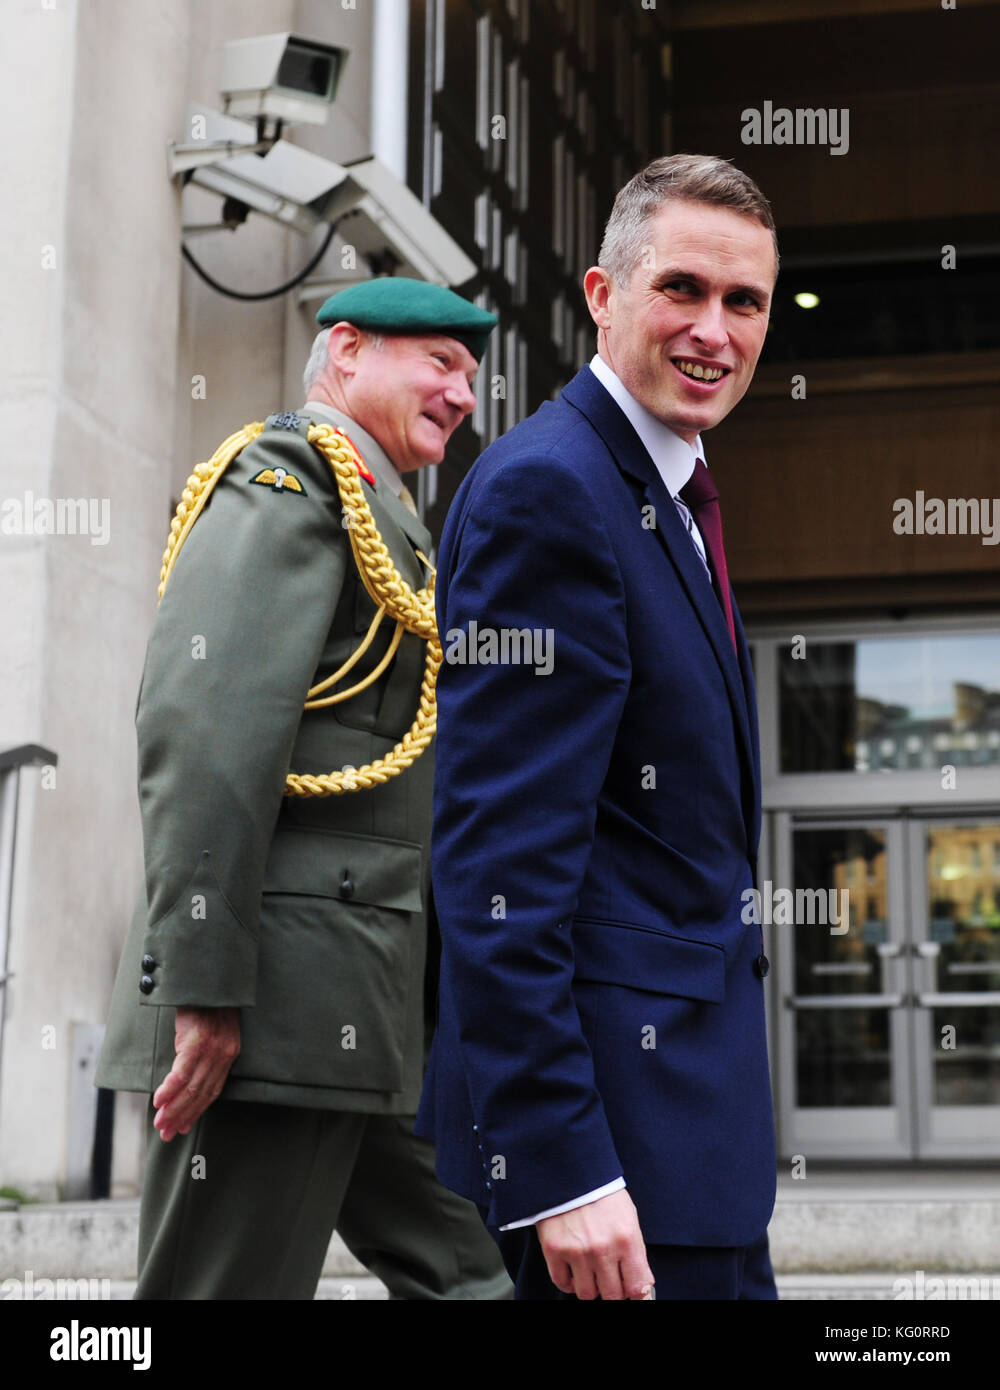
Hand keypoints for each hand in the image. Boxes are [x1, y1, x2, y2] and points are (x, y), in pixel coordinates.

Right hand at [152, 1006, 240, 1141]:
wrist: (206, 976)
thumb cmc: (205, 1000)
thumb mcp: (213, 1028)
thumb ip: (205, 1049)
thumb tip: (186, 1071)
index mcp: (229, 1052)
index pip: (213, 1090)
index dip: (197, 1110)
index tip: (183, 1126)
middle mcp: (224, 1054)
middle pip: (202, 1094)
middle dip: (183, 1116)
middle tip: (166, 1133)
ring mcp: (212, 1048)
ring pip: (191, 1087)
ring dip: (173, 1109)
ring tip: (160, 1124)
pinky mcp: (198, 1041)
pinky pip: (182, 1073)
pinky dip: (169, 1090)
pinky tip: (158, 1102)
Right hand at [536, 1189, 654, 1299]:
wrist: (570, 1169)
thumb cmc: (601, 1193)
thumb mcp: (628, 1217)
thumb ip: (636, 1253)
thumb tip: (642, 1285)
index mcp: (626, 1239)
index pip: (637, 1287)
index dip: (637, 1294)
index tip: (632, 1292)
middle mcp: (603, 1249)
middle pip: (612, 1295)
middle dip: (613, 1290)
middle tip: (610, 1279)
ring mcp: (577, 1251)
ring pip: (587, 1294)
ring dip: (590, 1287)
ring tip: (591, 1272)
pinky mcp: (554, 1250)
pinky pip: (562, 1283)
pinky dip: (568, 1282)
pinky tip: (573, 1270)